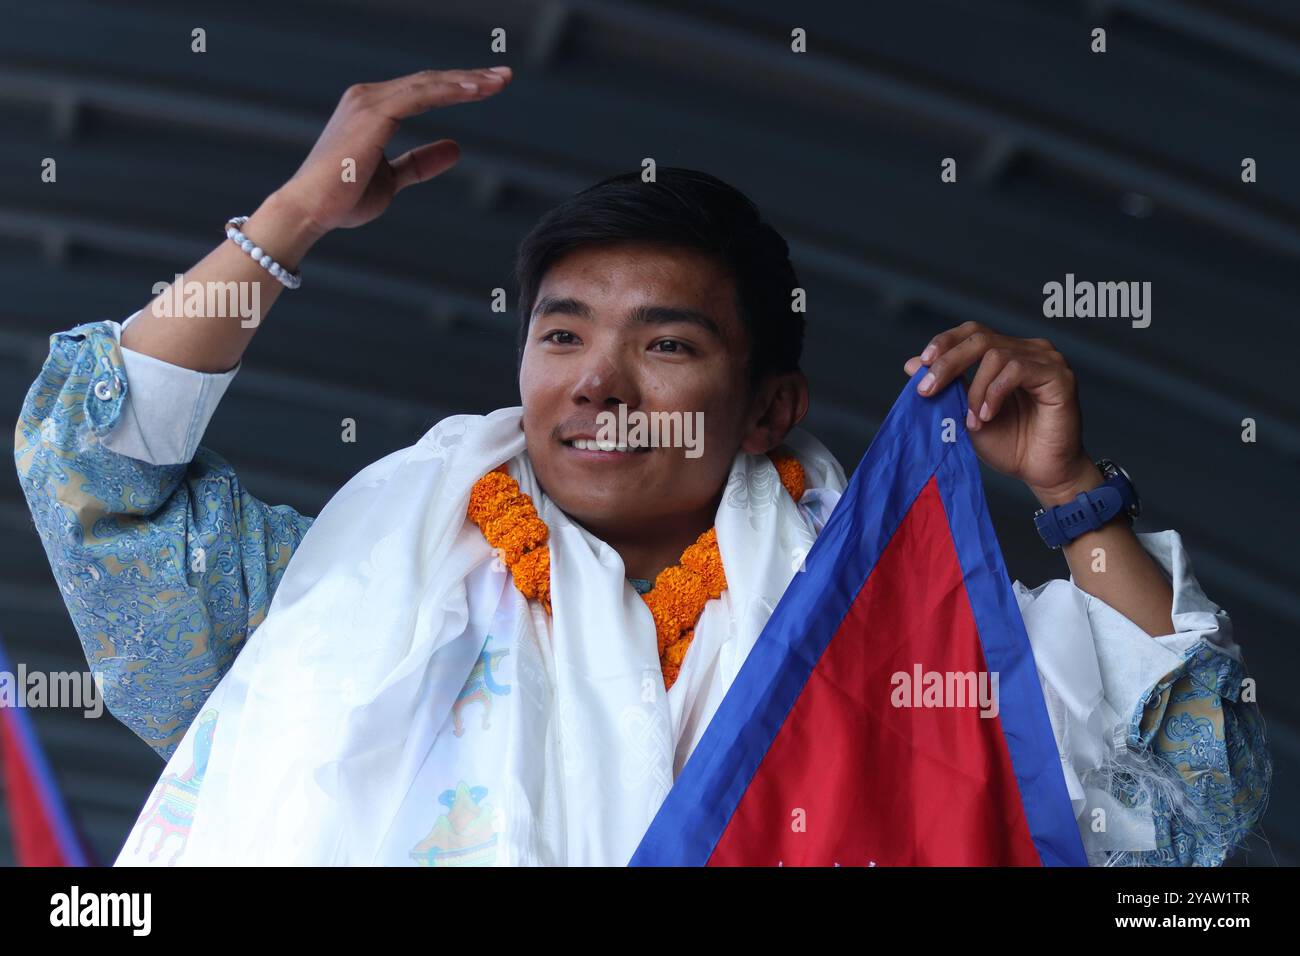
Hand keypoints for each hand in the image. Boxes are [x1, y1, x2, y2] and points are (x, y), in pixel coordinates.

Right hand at [273, 66, 513, 236]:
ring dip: (466, 81)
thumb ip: (420, 162)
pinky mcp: (372, 113)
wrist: (309, 210)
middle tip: (505, 77)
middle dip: (470, 78)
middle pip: (430, 81)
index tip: (491, 86)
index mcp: (373, 109)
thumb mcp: (393, 179)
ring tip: (498, 82)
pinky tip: (474, 91)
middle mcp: (369, 98)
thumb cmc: (343, 197)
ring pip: (428, 84)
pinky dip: (448, 90)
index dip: (459, 87)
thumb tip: (456, 149)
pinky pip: (418, 95)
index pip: (425, 91)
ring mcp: (369, 102)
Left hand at [902, 321, 1099, 504]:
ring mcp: (1047, 361)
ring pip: (996, 355)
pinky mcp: (1060, 377)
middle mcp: (1029, 350)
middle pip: (980, 338)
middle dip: (948, 363)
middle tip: (928, 390)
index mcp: (1008, 353)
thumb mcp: (965, 414)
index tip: (922, 364)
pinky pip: (1018, 369)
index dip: (945, 342)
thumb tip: (911, 364)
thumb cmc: (1008, 444)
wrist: (1040, 472)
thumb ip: (946, 387)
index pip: (972, 332)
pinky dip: (995, 393)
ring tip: (972, 421)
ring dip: (974, 390)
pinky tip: (988, 415)